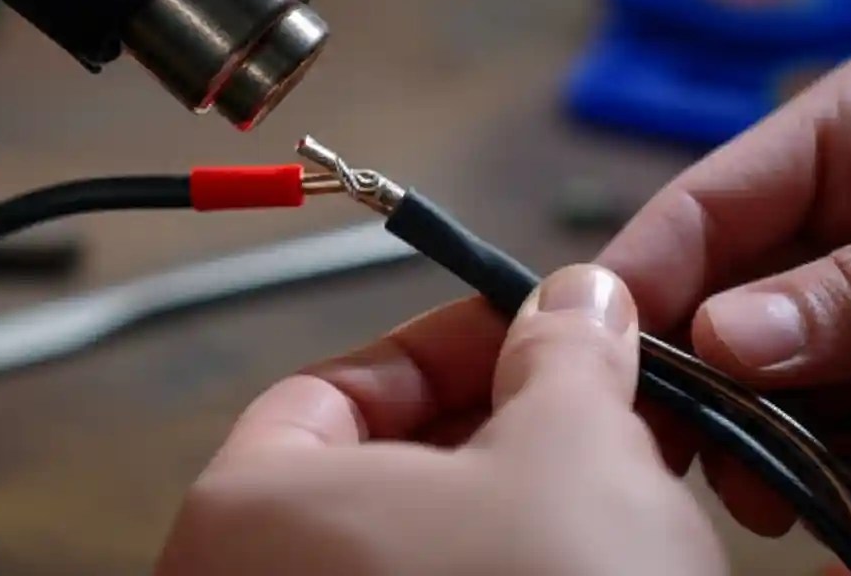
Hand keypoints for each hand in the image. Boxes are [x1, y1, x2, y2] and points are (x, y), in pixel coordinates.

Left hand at [156, 266, 724, 575]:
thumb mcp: (571, 450)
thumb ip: (560, 356)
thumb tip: (573, 301)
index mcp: (246, 510)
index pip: (331, 389)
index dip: (443, 346)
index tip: (527, 332)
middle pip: (373, 472)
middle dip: (492, 426)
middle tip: (586, 404)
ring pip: (408, 550)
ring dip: (507, 506)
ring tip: (604, 489)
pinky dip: (493, 573)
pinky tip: (576, 566)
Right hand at [598, 46, 850, 537]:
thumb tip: (720, 342)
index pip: (706, 205)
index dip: (642, 279)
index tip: (592, 354)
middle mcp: (850, 219)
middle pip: (732, 302)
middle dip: (717, 385)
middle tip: (710, 459)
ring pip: (788, 380)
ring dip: (790, 443)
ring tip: (803, 493)